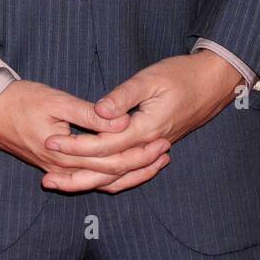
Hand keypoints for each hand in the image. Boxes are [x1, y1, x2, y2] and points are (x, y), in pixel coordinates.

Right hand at [0, 80, 173, 192]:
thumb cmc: (20, 100)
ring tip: (154, 163)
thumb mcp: (56, 101)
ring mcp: (59, 170)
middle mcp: (64, 168)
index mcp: (67, 153)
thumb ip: (89, 114)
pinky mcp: (55, 166)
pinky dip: (109, 176)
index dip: (140, 152)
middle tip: (166, 152)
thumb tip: (120, 122)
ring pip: (101, 182)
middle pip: (111, 175)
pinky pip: (88, 179)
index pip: (113, 160)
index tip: (162, 140)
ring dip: (129, 174)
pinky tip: (123, 170)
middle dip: (141, 165)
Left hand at [38, 53, 245, 188]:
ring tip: (61, 185)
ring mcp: (152, 150)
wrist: (213, 83)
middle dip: (75, 174)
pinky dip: (111, 181)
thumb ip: (123, 96)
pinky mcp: (154, 148)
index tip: (50, 143)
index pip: (103, 146)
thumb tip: (99, 111)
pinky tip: (95, 180)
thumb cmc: (181, 75)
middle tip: (46, 178)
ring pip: (119, 178)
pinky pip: (130, 174)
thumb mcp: (150, 79)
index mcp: (145, 129)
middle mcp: (148, 146)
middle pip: (108, 170)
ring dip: (90, 183)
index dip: (75, 147)